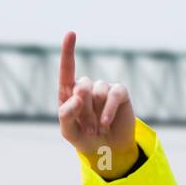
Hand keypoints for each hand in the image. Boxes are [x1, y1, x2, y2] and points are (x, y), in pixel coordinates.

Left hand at [57, 31, 137, 178]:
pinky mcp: (120, 93)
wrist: (106, 150)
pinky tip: (105, 123)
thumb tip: (76, 97)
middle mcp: (86, 88)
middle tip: (86, 128)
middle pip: (81, 86)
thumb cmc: (84, 138)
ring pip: (97, 92)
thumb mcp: (69, 132)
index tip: (71, 34)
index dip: (68, 52)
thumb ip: (66, 115)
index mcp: (70, 94)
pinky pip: (114, 95)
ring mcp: (104, 89)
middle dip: (82, 110)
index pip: (67, 70)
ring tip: (97, 129)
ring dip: (95, 115)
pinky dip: (108, 110)